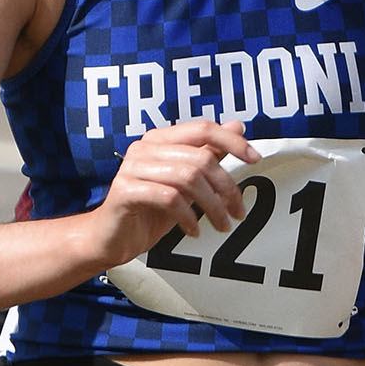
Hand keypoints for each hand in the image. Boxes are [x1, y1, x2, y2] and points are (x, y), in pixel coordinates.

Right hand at [89, 120, 261, 267]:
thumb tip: (237, 127)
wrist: (110, 238)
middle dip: (226, 188)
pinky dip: (188, 217)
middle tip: (237, 211)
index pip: (202, 128)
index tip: (255, 158)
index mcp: (160, 140)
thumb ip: (207, 154)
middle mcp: (145, 148)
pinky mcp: (125, 190)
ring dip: (212, 206)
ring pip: (188, 178)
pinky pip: (169, 198)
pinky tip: (193, 230)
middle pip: (200, 158)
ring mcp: (132, 167)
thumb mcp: (185, 183)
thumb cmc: (147, 210)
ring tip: (221, 225)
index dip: (231, 142)